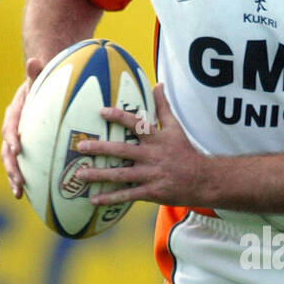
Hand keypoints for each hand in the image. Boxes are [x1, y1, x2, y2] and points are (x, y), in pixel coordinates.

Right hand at [1, 56, 42, 197]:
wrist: (38, 89)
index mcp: (14, 113)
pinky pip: (21, 165)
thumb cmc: (43, 82)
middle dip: (11, 166)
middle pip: (7, 150)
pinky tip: (28, 196)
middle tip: (18, 180)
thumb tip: (34, 60)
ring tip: (18, 193)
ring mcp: (16, 141)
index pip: (10, 125)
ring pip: (11, 161)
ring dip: (13, 178)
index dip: (12, 136)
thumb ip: (36, 72)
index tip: (17, 147)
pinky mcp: (24, 150)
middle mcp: (11, 129)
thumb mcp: (40, 76)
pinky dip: (22, 179)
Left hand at [74, 84, 211, 206]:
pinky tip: (94, 199)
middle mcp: (152, 156)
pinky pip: (128, 195)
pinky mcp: (151, 192)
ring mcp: (151, 175)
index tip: (101, 112)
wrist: (203, 179)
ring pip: (121, 175)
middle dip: (101, 148)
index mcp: (156, 139)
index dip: (119, 117)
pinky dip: (111, 198)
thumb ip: (164, 107)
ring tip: (80, 174)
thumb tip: (158, 84)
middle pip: (122, 151)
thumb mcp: (176, 127)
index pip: (136, 124)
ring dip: (100, 175)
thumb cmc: (185, 151)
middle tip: (81, 146)